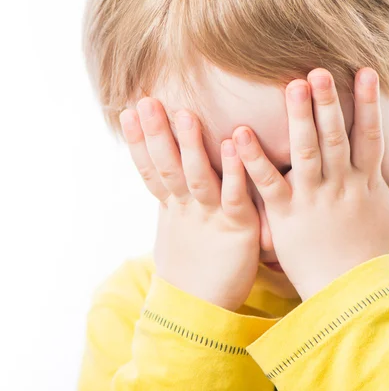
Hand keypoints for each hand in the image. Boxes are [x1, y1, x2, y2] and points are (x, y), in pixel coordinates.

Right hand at [119, 98, 259, 311]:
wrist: (202, 309)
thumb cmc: (193, 264)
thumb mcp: (177, 225)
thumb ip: (175, 196)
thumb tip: (166, 170)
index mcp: (172, 206)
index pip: (150, 168)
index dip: (138, 141)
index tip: (128, 110)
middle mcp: (186, 208)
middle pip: (167, 167)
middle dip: (156, 135)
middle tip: (147, 102)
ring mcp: (209, 217)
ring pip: (196, 177)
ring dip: (190, 146)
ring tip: (184, 114)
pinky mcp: (237, 227)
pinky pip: (233, 196)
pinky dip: (231, 171)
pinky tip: (232, 145)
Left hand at [232, 67, 388, 300]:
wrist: (350, 296)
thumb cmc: (374, 255)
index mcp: (367, 183)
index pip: (370, 136)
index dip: (369, 103)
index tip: (367, 72)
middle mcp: (341, 185)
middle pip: (336, 137)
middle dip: (329, 102)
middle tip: (319, 71)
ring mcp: (313, 198)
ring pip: (305, 151)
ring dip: (298, 117)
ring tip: (292, 86)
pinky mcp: (285, 214)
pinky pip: (268, 183)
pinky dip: (254, 159)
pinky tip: (239, 133)